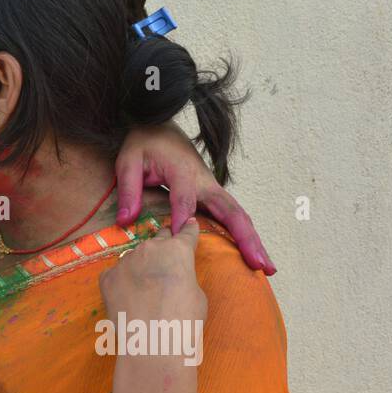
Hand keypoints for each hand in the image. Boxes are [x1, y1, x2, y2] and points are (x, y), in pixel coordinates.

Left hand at [98, 220, 204, 392]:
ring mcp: (125, 261)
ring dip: (140, 266)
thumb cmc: (184, 320)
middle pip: (158, 239)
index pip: (186, 233)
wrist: (152, 341)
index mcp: (177, 249)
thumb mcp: (197, 295)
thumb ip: (184, 277)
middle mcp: (149, 248)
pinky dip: (121, 282)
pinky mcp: (107, 277)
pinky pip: (116, 274)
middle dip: (163, 247)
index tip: (187, 225)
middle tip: (164, 262)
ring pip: (135, 257)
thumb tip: (175, 278)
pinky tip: (127, 299)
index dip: (187, 231)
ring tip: (144, 290)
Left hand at [115, 122, 275, 274]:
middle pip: (231, 211)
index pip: (185, 198)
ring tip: (266, 268)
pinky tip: (252, 256)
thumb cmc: (143, 144)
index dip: (182, 218)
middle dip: (245, 239)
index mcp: (182, 171)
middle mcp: (204, 181)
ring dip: (252, 241)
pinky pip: (231, 215)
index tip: (180, 238)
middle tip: (258, 266)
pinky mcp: (212, 194)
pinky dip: (244, 235)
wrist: (158, 124)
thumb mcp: (128, 162)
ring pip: (238, 215)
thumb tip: (125, 221)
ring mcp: (212, 188)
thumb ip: (128, 191)